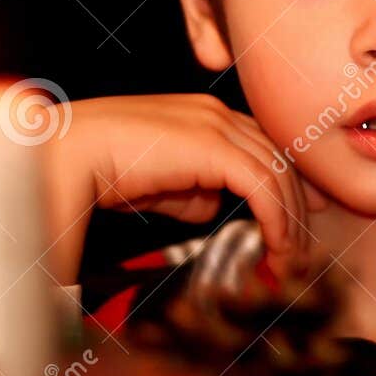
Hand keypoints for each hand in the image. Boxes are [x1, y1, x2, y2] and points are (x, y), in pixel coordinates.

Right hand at [43, 94, 311, 283]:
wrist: (69, 154)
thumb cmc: (100, 168)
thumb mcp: (158, 184)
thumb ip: (188, 191)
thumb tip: (211, 205)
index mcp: (204, 115)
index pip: (264, 146)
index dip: (289, 183)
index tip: (301, 217)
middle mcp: (216, 113)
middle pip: (279, 157)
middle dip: (299, 205)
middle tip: (306, 248)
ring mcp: (215, 124)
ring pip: (277, 172)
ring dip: (290, 221)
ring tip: (291, 262)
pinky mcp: (212, 145)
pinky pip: (262, 185)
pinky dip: (276, 220)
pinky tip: (276, 250)